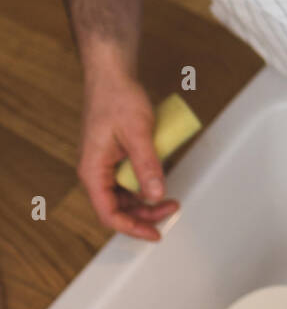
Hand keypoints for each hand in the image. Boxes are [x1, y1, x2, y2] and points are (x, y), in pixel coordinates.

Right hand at [78, 68, 178, 241]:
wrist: (112, 75)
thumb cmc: (117, 98)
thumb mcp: (137, 134)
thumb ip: (147, 165)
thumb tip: (156, 194)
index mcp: (93, 170)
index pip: (109, 213)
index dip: (132, 228)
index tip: (155, 233)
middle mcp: (96, 171)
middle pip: (118, 209)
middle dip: (144, 214)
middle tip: (171, 208)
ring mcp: (105, 165)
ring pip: (124, 197)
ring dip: (146, 202)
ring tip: (170, 198)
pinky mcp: (115, 157)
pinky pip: (129, 181)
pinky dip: (145, 186)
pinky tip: (160, 180)